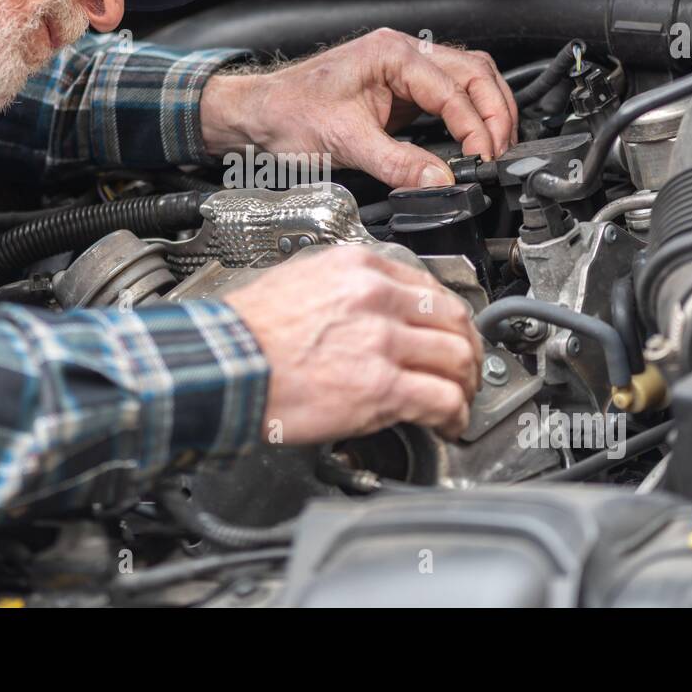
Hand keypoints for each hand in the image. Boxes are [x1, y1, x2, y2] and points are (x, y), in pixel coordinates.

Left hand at [201, 27, 517, 188]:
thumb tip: (438, 182)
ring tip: (496, 146)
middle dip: (495, 112)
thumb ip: (396, 164)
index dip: (474, 125)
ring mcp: (403, 72)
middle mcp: (402, 55)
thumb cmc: (287, 113)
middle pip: (474, 72)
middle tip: (501, 151)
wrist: (257, 116)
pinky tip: (473, 140)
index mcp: (391, 55)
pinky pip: (448, 98)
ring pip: (467, 80)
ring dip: (488, 111)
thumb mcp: (344, 142)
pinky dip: (468, 118)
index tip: (482, 157)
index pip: (453, 87)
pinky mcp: (400, 94)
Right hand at [222, 245, 480, 444]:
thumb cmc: (245, 333)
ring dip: (466, 384)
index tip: (450, 334)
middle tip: (466, 370)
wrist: (223, 365)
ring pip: (456, 359)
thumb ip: (345, 291)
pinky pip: (441, 399)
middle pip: (453, 320)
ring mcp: (382, 341)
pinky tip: (448, 423)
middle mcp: (376, 298)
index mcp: (358, 268)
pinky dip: (454, 414)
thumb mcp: (299, 282)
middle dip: (468, 350)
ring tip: (460, 401)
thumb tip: (374, 312)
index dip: (449, 318)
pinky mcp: (381, 387)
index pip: (429, 288)